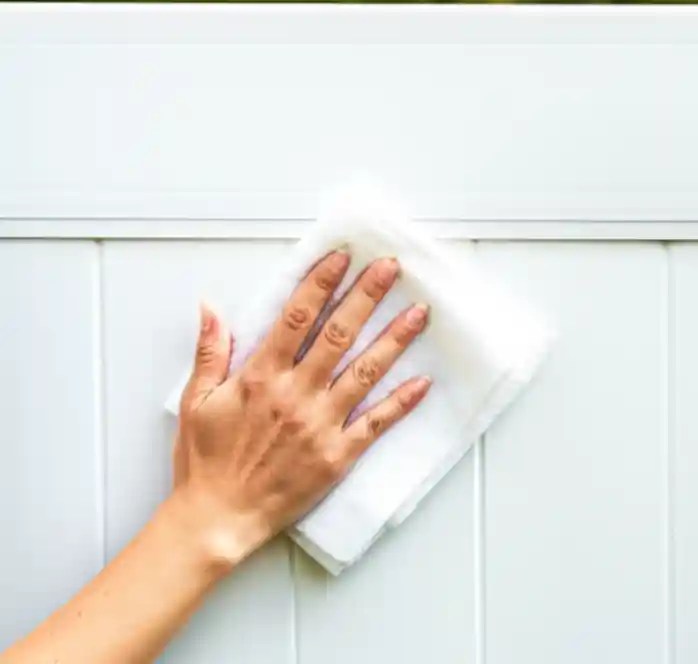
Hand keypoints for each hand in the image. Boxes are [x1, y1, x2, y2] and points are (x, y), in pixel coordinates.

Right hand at [171, 250, 431, 567]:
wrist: (217, 518)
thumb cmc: (205, 462)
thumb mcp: (194, 400)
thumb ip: (210, 351)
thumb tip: (210, 306)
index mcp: (260, 377)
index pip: (297, 317)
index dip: (322, 283)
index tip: (343, 257)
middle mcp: (295, 395)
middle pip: (339, 334)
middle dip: (367, 296)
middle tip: (391, 268)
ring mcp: (321, 424)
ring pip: (366, 372)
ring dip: (395, 339)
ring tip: (420, 312)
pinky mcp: (338, 455)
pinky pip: (376, 423)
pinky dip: (402, 402)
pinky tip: (424, 381)